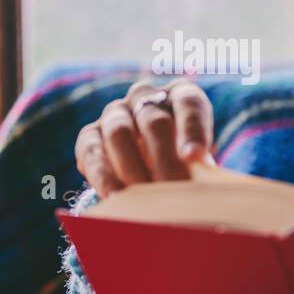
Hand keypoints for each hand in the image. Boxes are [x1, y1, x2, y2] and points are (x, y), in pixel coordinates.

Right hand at [75, 77, 215, 197]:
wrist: (152, 167)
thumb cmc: (187, 162)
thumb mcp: (200, 160)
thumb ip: (203, 169)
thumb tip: (204, 189)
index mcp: (180, 95)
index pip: (189, 103)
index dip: (193, 129)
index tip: (195, 157)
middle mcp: (145, 97)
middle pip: (154, 122)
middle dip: (165, 158)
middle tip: (173, 188)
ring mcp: (115, 113)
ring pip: (119, 132)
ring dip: (131, 167)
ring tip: (144, 197)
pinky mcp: (90, 136)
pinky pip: (92, 151)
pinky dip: (104, 176)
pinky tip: (115, 198)